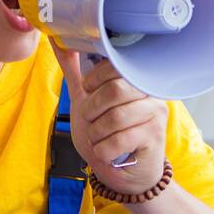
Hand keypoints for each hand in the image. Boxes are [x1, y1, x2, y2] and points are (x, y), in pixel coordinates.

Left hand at [51, 40, 168, 194]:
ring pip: (115, 117)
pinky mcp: (155, 137)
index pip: (114, 66)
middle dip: (92, 112)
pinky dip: (104, 151)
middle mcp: (150, 92)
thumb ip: (74, 70)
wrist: (123, 175)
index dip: (94, 82)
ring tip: (101, 140)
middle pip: (114, 90)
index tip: (89, 94)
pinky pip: (119, 140)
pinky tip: (109, 153)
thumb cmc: (107, 135)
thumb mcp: (84, 100)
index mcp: (134, 77)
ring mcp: (156, 114)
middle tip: (92, 123)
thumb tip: (56, 38)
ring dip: (97, 134)